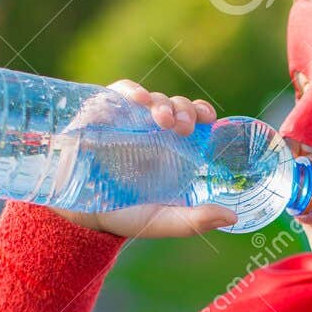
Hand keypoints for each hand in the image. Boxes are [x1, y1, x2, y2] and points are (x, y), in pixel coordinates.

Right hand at [51, 78, 236, 237]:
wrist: (79, 214)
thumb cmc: (123, 214)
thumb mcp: (162, 220)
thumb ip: (195, 220)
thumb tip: (232, 216)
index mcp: (171, 148)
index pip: (192, 119)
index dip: (202, 112)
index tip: (209, 119)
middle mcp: (151, 130)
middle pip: (175, 105)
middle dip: (184, 109)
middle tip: (184, 127)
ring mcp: (127, 120)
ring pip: (152, 98)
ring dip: (162, 103)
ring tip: (164, 120)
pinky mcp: (102, 113)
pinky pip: (118, 93)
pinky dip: (131, 91)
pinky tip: (140, 99)